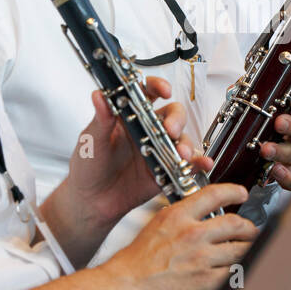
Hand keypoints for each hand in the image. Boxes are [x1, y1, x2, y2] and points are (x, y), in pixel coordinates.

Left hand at [62, 76, 211, 231]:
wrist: (91, 202)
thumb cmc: (88, 166)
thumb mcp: (91, 141)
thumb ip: (100, 119)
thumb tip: (99, 95)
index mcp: (129, 116)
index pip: (147, 93)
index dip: (158, 87)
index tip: (164, 90)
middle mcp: (147, 130)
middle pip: (172, 114)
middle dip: (177, 119)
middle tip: (171, 130)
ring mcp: (159, 150)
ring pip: (182, 139)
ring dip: (186, 144)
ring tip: (182, 155)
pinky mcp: (166, 171)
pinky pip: (187, 164)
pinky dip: (198, 163)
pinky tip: (202, 164)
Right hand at [107, 183, 256, 289]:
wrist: (128, 288)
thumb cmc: (137, 262)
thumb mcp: (157, 225)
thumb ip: (181, 218)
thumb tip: (202, 215)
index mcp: (178, 216)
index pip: (214, 194)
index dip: (233, 192)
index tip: (241, 194)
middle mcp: (193, 234)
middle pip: (236, 224)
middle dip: (249, 227)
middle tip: (251, 229)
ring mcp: (202, 258)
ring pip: (240, 249)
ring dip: (246, 248)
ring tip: (244, 249)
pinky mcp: (207, 280)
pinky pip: (231, 270)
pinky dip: (234, 268)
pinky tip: (230, 268)